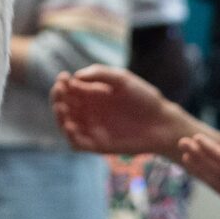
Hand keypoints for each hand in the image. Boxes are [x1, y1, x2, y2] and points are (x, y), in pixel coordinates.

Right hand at [51, 65, 189, 158]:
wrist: (162, 123)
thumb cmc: (144, 98)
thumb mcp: (122, 79)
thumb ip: (99, 73)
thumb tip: (75, 77)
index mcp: (92, 94)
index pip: (68, 89)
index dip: (62, 84)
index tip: (63, 79)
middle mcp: (89, 111)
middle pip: (63, 106)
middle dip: (57, 98)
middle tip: (60, 92)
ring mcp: (92, 128)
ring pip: (66, 124)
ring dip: (59, 117)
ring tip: (62, 109)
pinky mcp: (98, 145)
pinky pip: (77, 143)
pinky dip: (70, 137)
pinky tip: (70, 127)